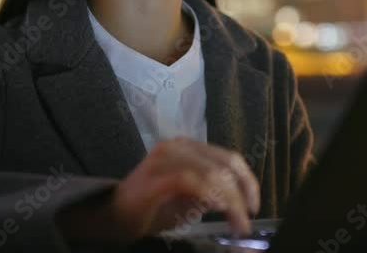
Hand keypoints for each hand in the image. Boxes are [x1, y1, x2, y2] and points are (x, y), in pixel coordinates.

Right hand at [58, 137, 259, 244]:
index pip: (228, 157)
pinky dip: (211, 195)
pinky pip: (192, 180)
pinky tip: (220, 209)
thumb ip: (212, 191)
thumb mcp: (189, 198)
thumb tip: (239, 198)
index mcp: (188, 147)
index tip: (254, 204)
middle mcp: (177, 145)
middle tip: (247, 219)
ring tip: (238, 222)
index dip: (248, 180)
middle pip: (225, 163)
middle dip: (243, 192)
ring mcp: (166, 157)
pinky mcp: (157, 174)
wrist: (111, 216)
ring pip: (212, 173)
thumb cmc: (150, 208)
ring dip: (231, 200)